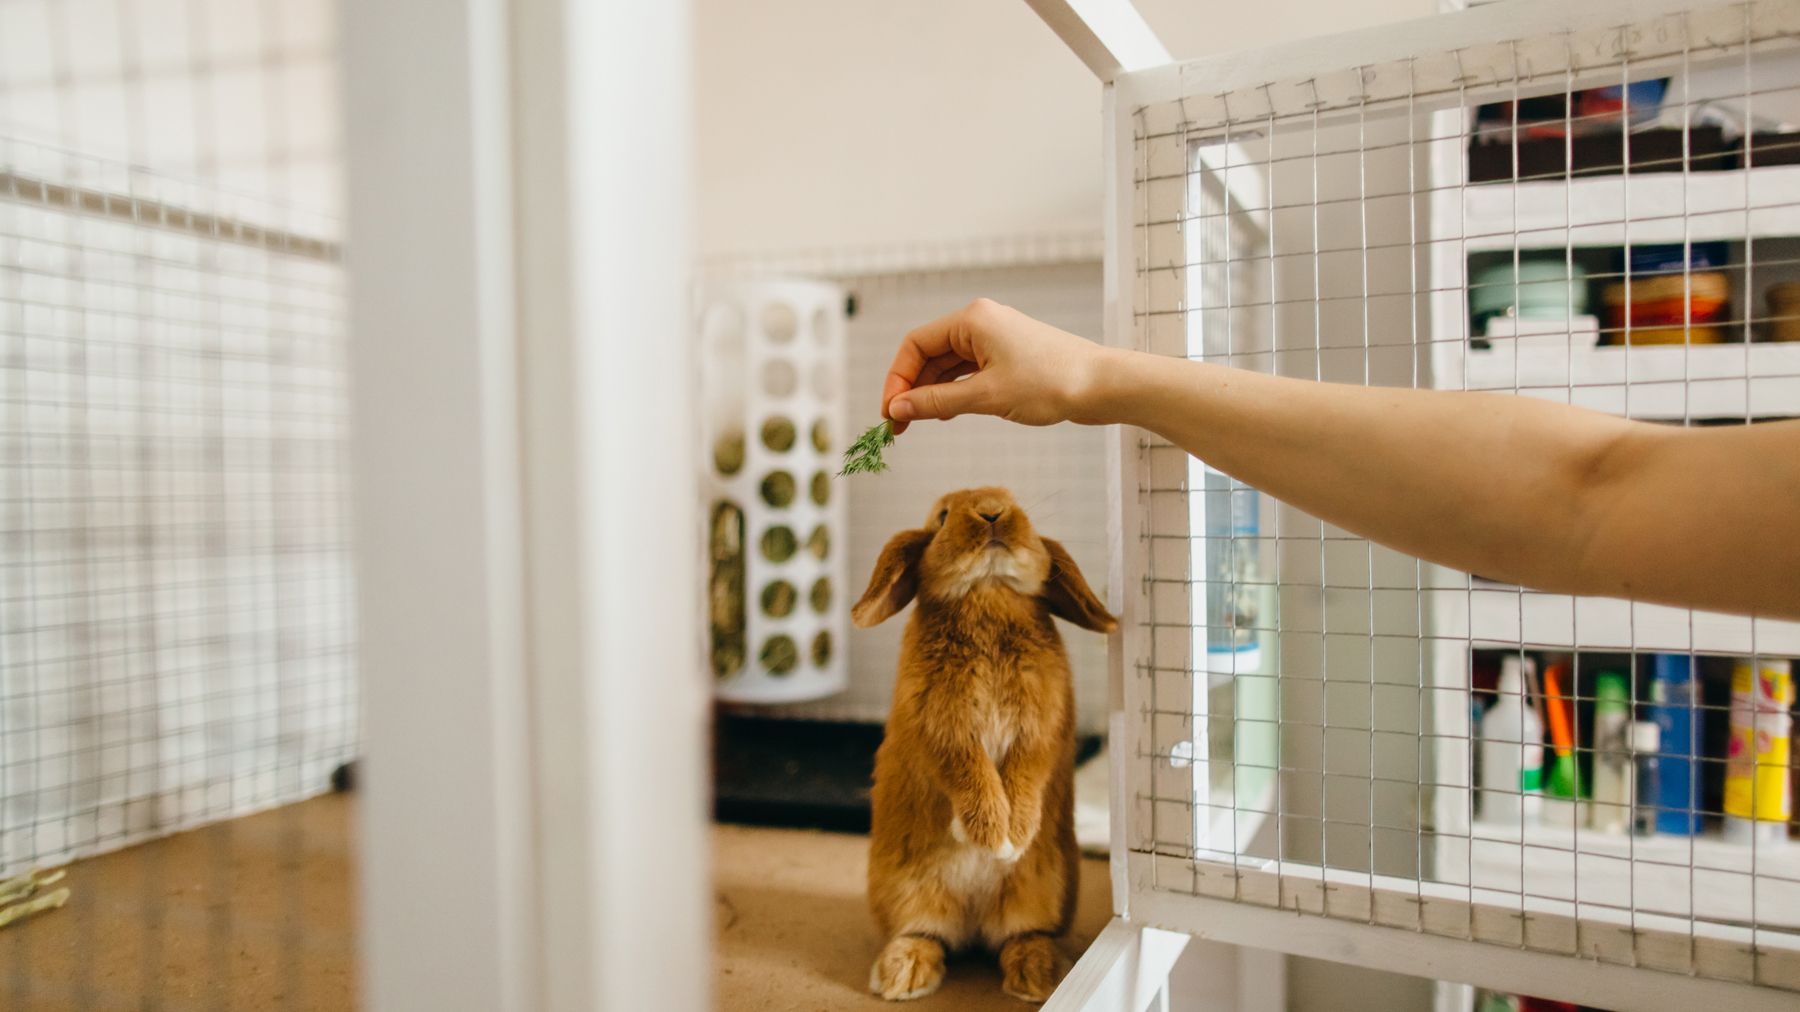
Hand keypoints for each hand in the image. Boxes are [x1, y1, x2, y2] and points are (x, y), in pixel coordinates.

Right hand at [881, 298, 1111, 433]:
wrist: (1102, 386)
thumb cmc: (1051, 383)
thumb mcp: (985, 397)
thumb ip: (937, 402)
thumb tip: (898, 408)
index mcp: (971, 320)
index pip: (915, 344)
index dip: (897, 379)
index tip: (890, 413)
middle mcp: (980, 322)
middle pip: (928, 354)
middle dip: (910, 389)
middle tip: (898, 426)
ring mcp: (995, 339)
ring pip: (948, 365)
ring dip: (930, 393)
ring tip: (917, 424)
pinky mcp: (1008, 356)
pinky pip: (968, 371)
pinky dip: (953, 392)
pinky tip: (945, 414)